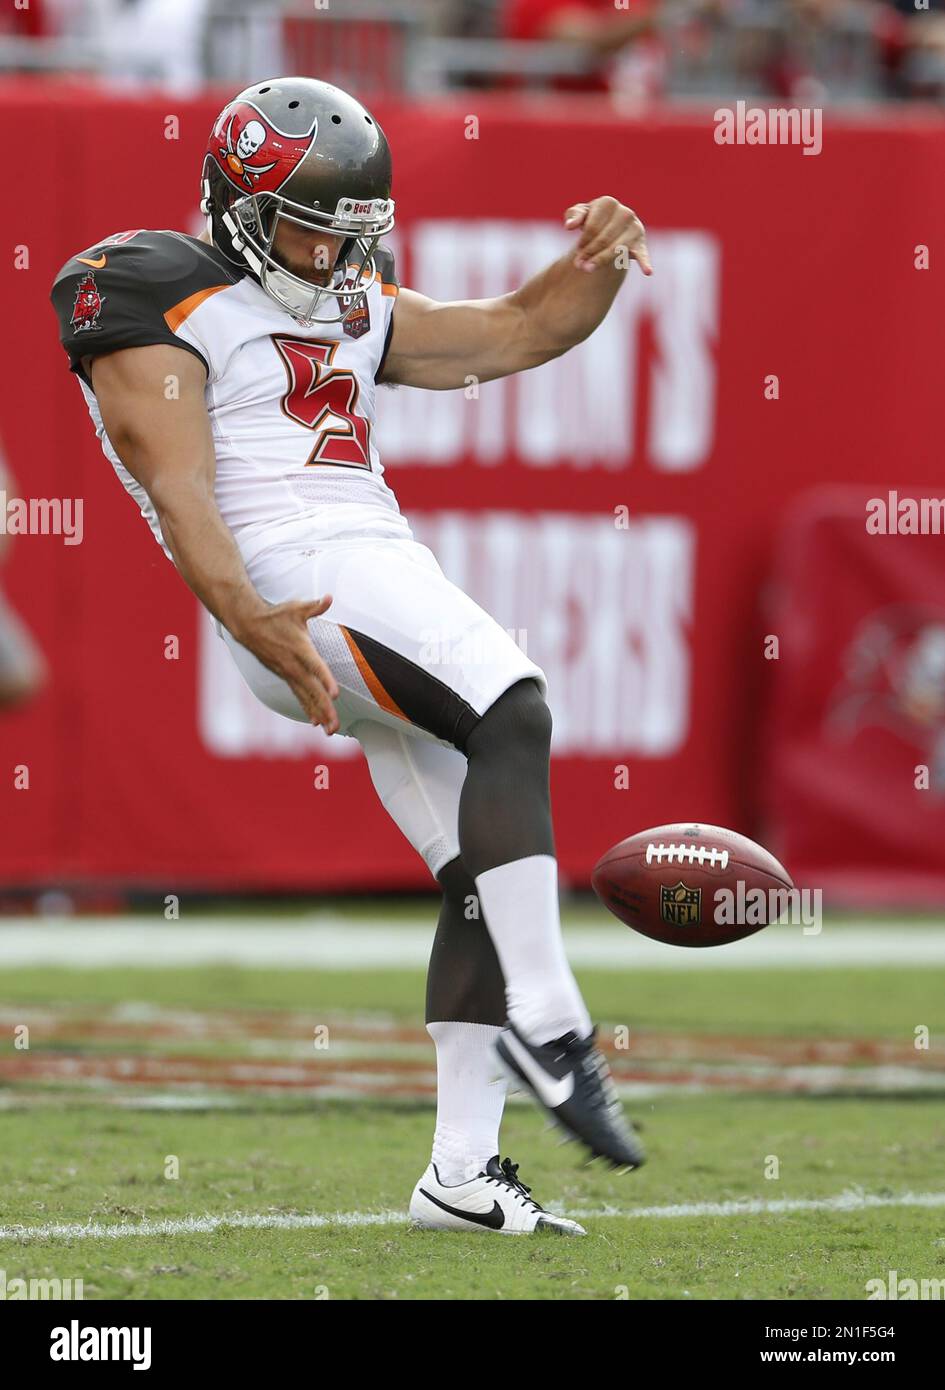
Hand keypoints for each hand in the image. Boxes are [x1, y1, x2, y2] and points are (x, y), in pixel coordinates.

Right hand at [233, 594, 339, 733]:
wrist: (248, 625)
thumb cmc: (276, 615)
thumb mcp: (296, 608)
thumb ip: (315, 606)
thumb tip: (329, 597)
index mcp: (301, 649)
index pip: (316, 666)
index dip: (326, 680)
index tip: (336, 694)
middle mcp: (294, 665)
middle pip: (313, 691)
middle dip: (325, 709)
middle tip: (335, 726)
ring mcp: (289, 673)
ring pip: (306, 697)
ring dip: (319, 714)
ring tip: (330, 731)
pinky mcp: (285, 676)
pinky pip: (299, 695)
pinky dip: (308, 708)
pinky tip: (316, 722)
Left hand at [564, 197, 651, 275]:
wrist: (610, 224)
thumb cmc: (592, 218)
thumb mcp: (581, 214)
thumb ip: (573, 216)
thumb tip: (569, 226)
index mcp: (608, 203)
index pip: (593, 227)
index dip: (583, 241)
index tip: (576, 250)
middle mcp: (625, 212)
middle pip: (603, 239)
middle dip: (589, 253)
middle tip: (578, 265)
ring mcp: (635, 227)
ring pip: (616, 249)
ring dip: (601, 260)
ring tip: (587, 269)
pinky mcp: (641, 242)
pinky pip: (643, 253)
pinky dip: (645, 262)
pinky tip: (647, 271)